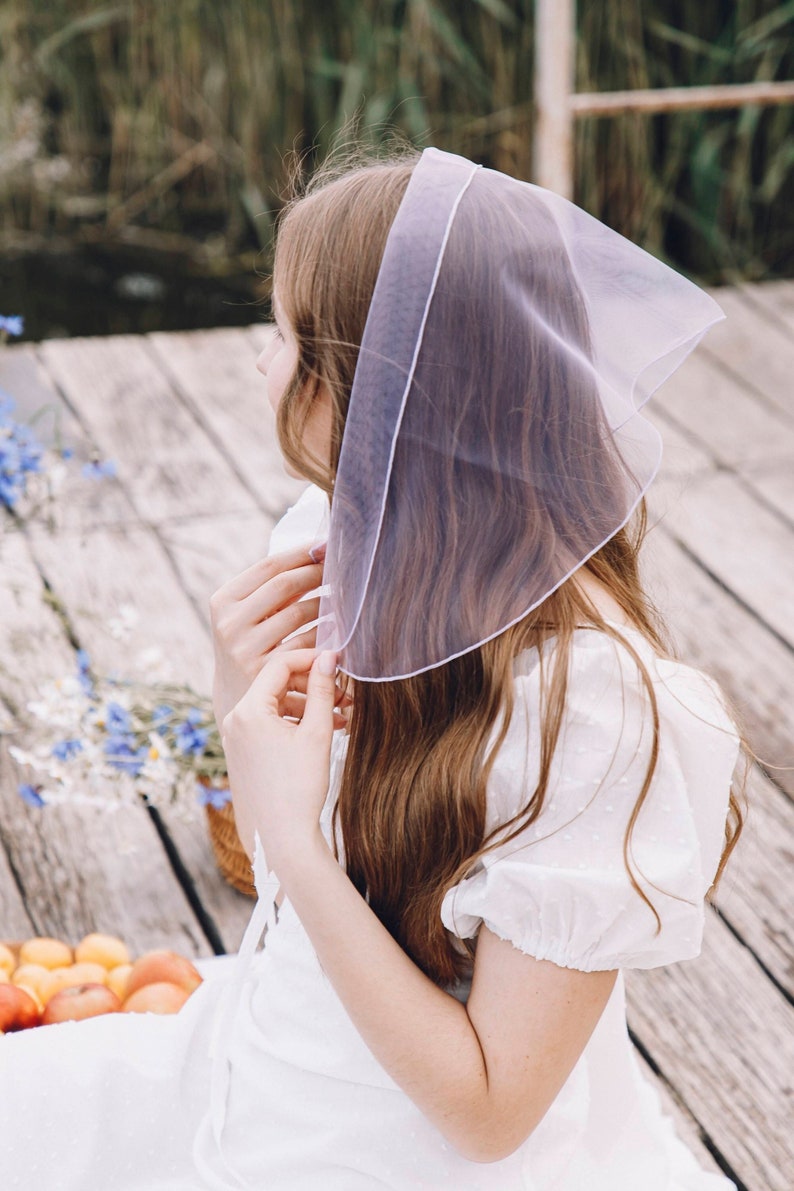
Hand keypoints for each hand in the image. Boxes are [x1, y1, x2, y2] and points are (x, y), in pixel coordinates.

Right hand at [209, 543, 348, 726]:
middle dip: (318, 572)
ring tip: (345, 595)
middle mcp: (230, 624)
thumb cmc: (251, 645)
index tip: (326, 545)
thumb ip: (272, 589)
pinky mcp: (268, 673)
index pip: (269, 566)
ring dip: (328, 601)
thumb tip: (318, 551)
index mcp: (223, 601)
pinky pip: (309, 643)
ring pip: (300, 613)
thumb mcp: (248, 615)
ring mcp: (246, 650)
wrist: (236, 699)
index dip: (301, 552)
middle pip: (285, 585)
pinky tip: (342, 626)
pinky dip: (328, 632)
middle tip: (343, 567)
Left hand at [221, 648, 338, 873]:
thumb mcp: (317, 733)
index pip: (279, 664)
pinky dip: (295, 722)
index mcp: (248, 710)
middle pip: (277, 684)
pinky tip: (324, 730)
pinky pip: (269, 724)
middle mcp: (234, 719)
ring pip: (275, 705)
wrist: (281, 838)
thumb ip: (323, 689)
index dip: (311, 657)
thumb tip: (330, 656)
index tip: (337, 661)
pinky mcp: (242, 751)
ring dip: (307, 705)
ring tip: (341, 716)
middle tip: (345, 693)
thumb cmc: (299, 788)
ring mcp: (236, 736)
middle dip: (312, 684)